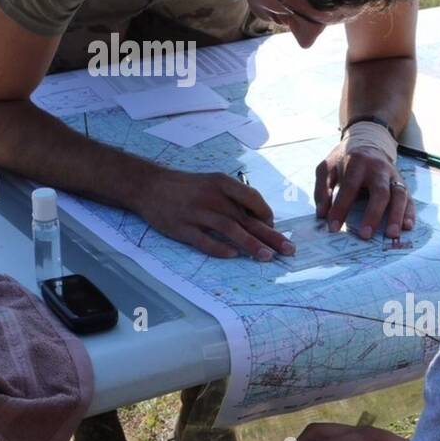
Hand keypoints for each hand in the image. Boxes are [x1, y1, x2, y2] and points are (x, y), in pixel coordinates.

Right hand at [133, 169, 295, 260]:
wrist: (150, 186)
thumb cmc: (187, 187)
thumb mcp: (212, 183)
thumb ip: (234, 199)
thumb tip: (260, 219)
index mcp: (221, 183)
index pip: (252, 199)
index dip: (267, 215)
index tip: (274, 228)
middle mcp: (211, 197)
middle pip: (245, 218)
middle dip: (269, 235)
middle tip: (288, 250)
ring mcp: (196, 213)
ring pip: (229, 229)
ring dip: (250, 244)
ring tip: (267, 257)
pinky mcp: (182, 228)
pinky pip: (204, 240)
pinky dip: (219, 248)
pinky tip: (233, 256)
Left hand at [315, 126, 414, 239]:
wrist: (367, 141)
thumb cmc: (344, 160)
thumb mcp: (327, 168)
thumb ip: (322, 189)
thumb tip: (322, 214)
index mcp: (357, 163)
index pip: (349, 187)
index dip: (341, 208)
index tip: (333, 228)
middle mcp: (378, 169)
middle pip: (380, 192)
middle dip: (373, 214)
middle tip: (365, 235)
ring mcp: (393, 176)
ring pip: (399, 195)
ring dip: (397, 216)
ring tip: (392, 235)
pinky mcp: (402, 183)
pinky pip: (409, 198)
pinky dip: (410, 213)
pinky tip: (408, 227)